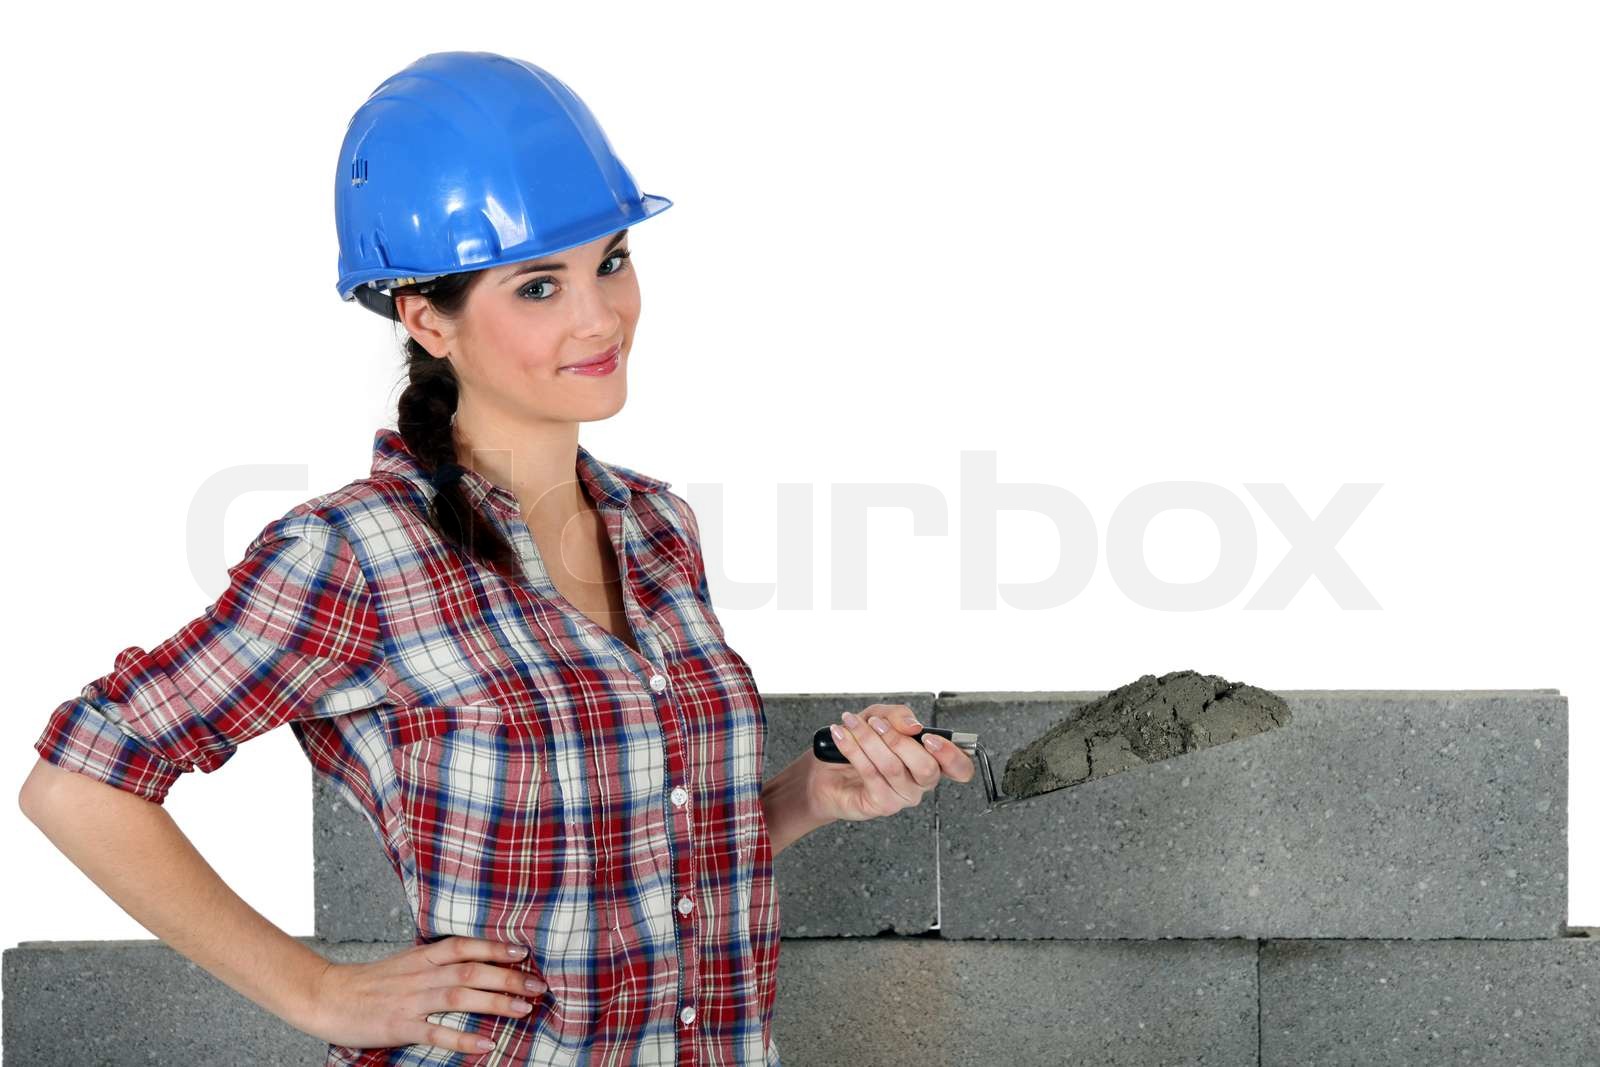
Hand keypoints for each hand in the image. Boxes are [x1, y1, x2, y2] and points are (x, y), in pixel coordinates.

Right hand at [300, 937, 548, 1053]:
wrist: (326, 996)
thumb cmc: (369, 982)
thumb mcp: (406, 963)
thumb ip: (436, 962)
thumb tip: (472, 962)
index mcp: (422, 957)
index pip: (465, 945)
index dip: (496, 947)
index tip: (524, 952)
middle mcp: (421, 974)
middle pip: (472, 970)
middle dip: (508, 977)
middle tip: (537, 985)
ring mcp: (411, 1000)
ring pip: (460, 997)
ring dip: (495, 1002)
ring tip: (523, 1009)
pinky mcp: (399, 1026)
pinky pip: (436, 1033)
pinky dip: (463, 1039)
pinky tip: (486, 1044)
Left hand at [810, 703, 975, 821]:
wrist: (826, 770)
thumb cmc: (859, 743)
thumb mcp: (880, 717)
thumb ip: (898, 716)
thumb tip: (913, 725)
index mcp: (930, 760)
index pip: (959, 768)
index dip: (952, 755)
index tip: (930, 738)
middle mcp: (921, 783)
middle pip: (926, 767)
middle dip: (897, 739)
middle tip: (876, 723)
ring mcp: (902, 797)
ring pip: (893, 767)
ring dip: (869, 739)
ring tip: (852, 724)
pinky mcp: (881, 805)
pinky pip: (871, 774)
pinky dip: (854, 749)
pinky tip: (842, 736)